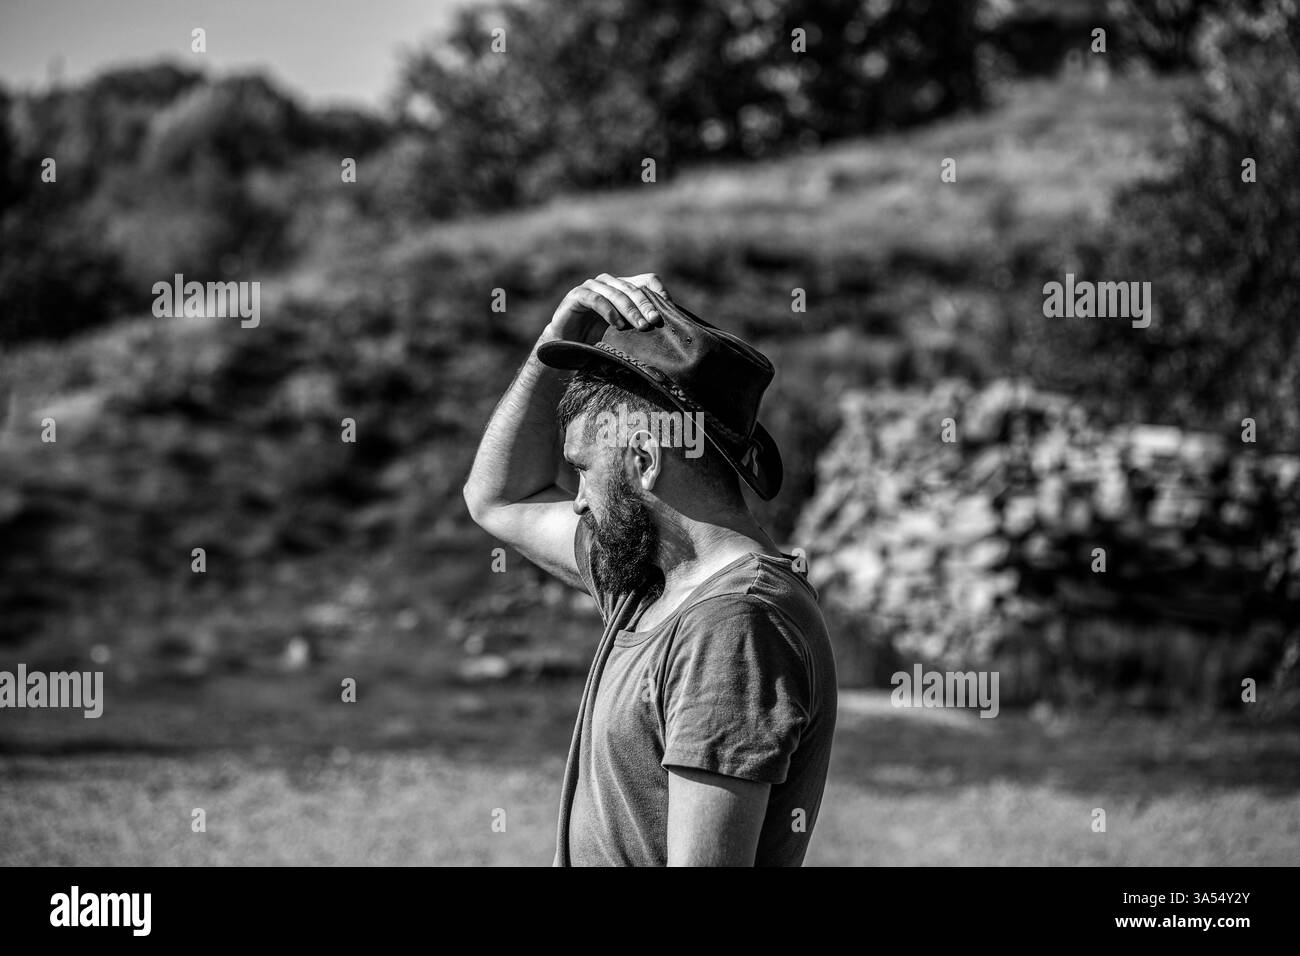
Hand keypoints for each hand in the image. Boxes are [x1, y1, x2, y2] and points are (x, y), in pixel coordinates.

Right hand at [543, 273, 671, 344]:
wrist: (567, 346)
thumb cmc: (598, 339)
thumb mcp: (625, 331)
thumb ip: (641, 324)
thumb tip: (672, 328)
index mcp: (623, 287)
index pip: (647, 280)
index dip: (659, 292)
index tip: (670, 310)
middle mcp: (609, 283)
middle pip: (633, 288)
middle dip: (646, 305)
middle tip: (654, 321)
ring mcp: (591, 287)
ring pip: (616, 293)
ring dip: (630, 310)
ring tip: (641, 326)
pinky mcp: (576, 296)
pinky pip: (595, 299)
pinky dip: (608, 311)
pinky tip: (617, 324)